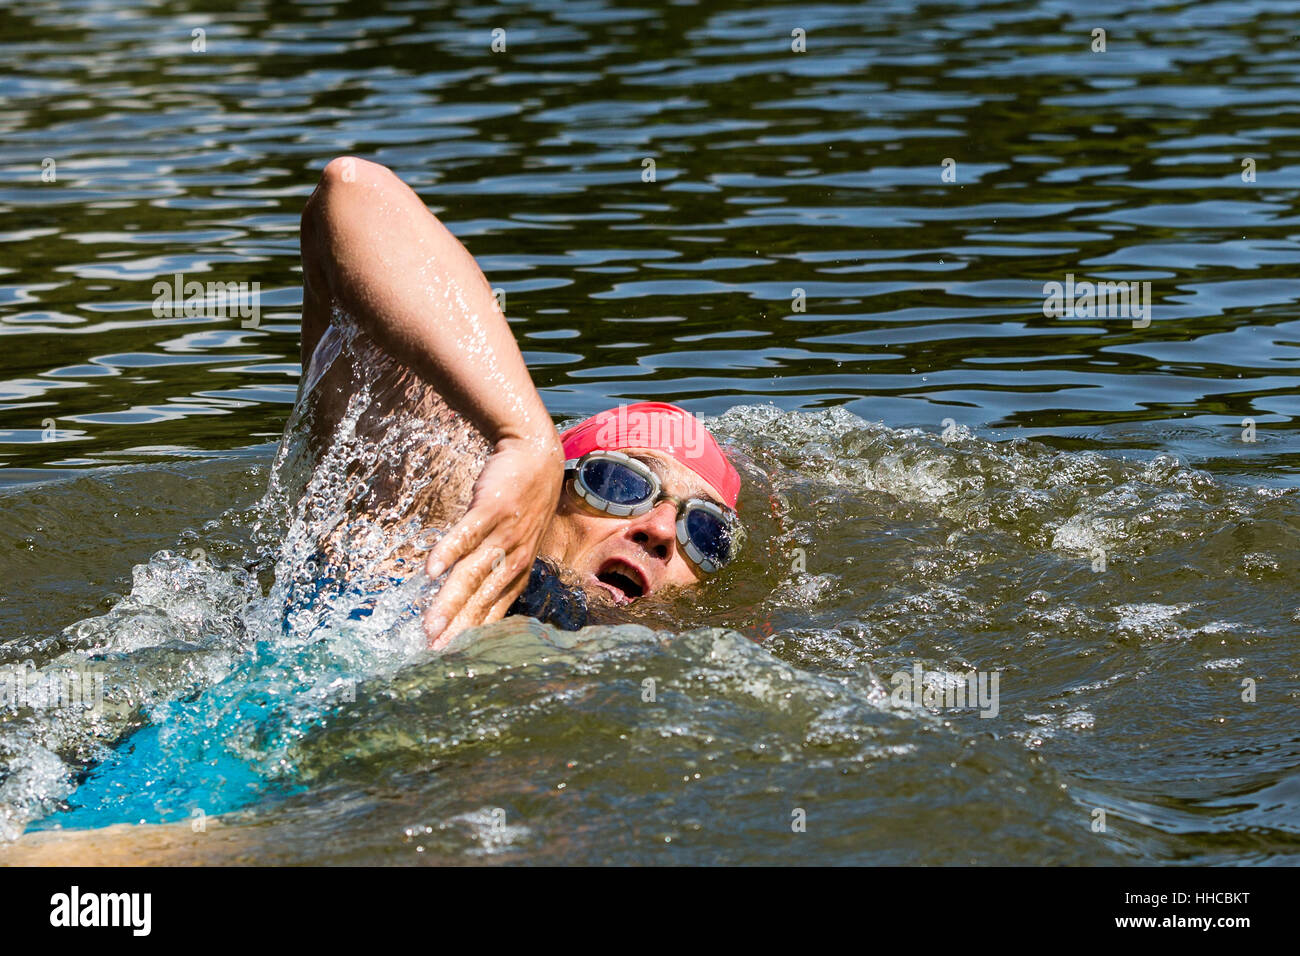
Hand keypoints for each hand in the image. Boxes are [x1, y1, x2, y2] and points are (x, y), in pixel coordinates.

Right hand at [422, 432, 562, 648]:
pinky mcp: (492, 507)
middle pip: (481, 598)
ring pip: (472, 573)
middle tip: (434, 653)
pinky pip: (468, 533)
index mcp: (518, 569)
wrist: (536, 455)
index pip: (494, 608)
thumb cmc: (523, 502)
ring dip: (449, 601)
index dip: (473, 633)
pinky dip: (449, 551)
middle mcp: (513, 556)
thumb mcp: (519, 540)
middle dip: (458, 628)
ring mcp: (504, 533)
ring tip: (428, 626)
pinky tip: (430, 572)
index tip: (450, 656)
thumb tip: (469, 593)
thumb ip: (496, 566)